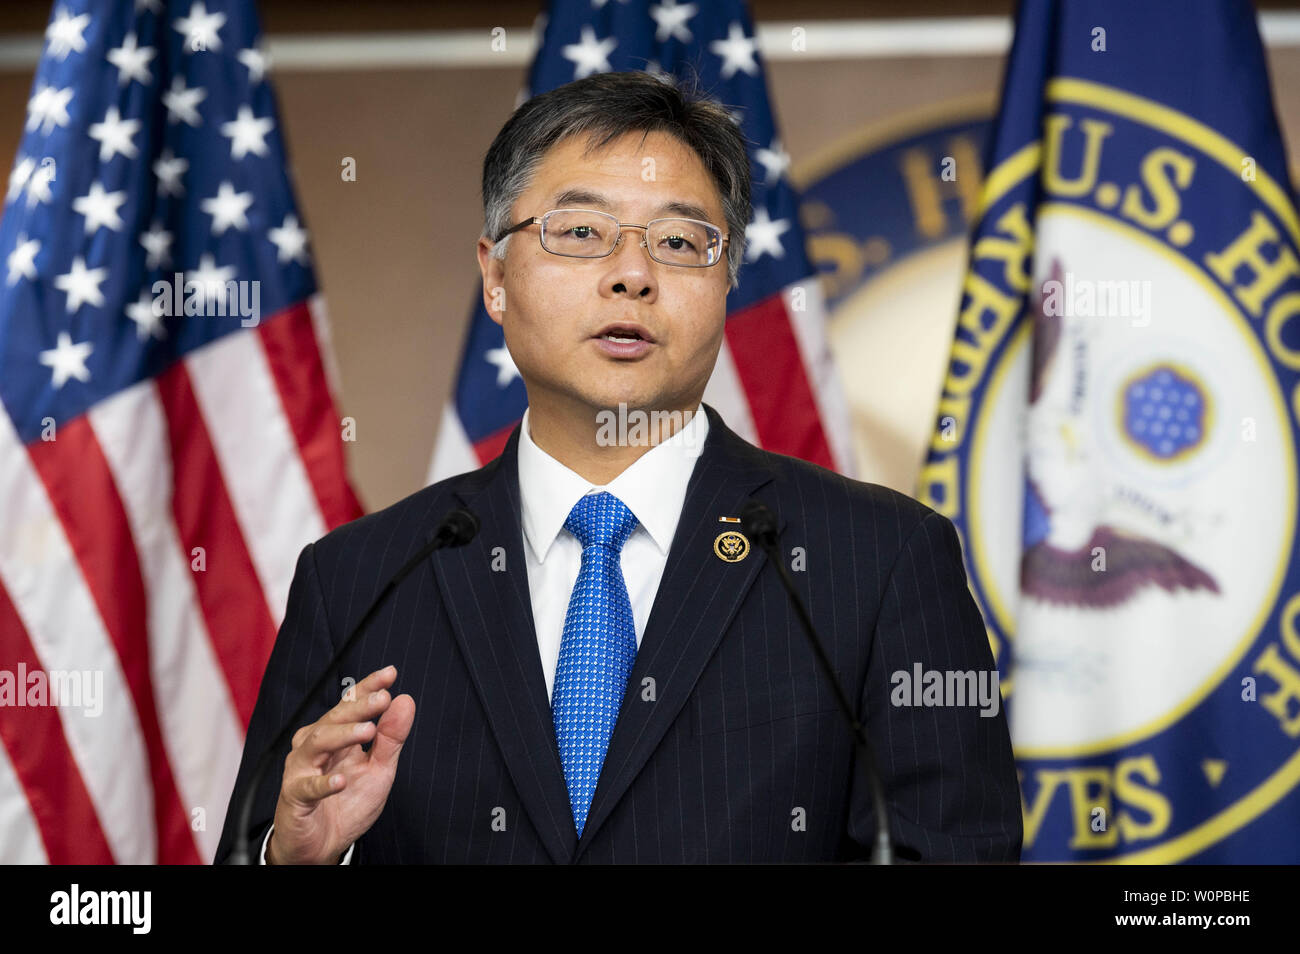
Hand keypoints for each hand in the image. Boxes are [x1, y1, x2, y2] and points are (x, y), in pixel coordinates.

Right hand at [267, 665, 413, 863]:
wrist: (321, 845)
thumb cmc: (347, 803)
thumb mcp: (379, 769)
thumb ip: (391, 738)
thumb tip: (405, 700)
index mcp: (336, 735)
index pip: (351, 705)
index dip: (368, 687)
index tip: (390, 673)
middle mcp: (314, 745)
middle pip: (334, 718)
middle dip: (359, 706)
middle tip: (383, 698)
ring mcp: (301, 769)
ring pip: (317, 743)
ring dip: (343, 735)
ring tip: (368, 731)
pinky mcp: (294, 797)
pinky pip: (307, 787)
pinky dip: (324, 784)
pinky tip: (341, 781)